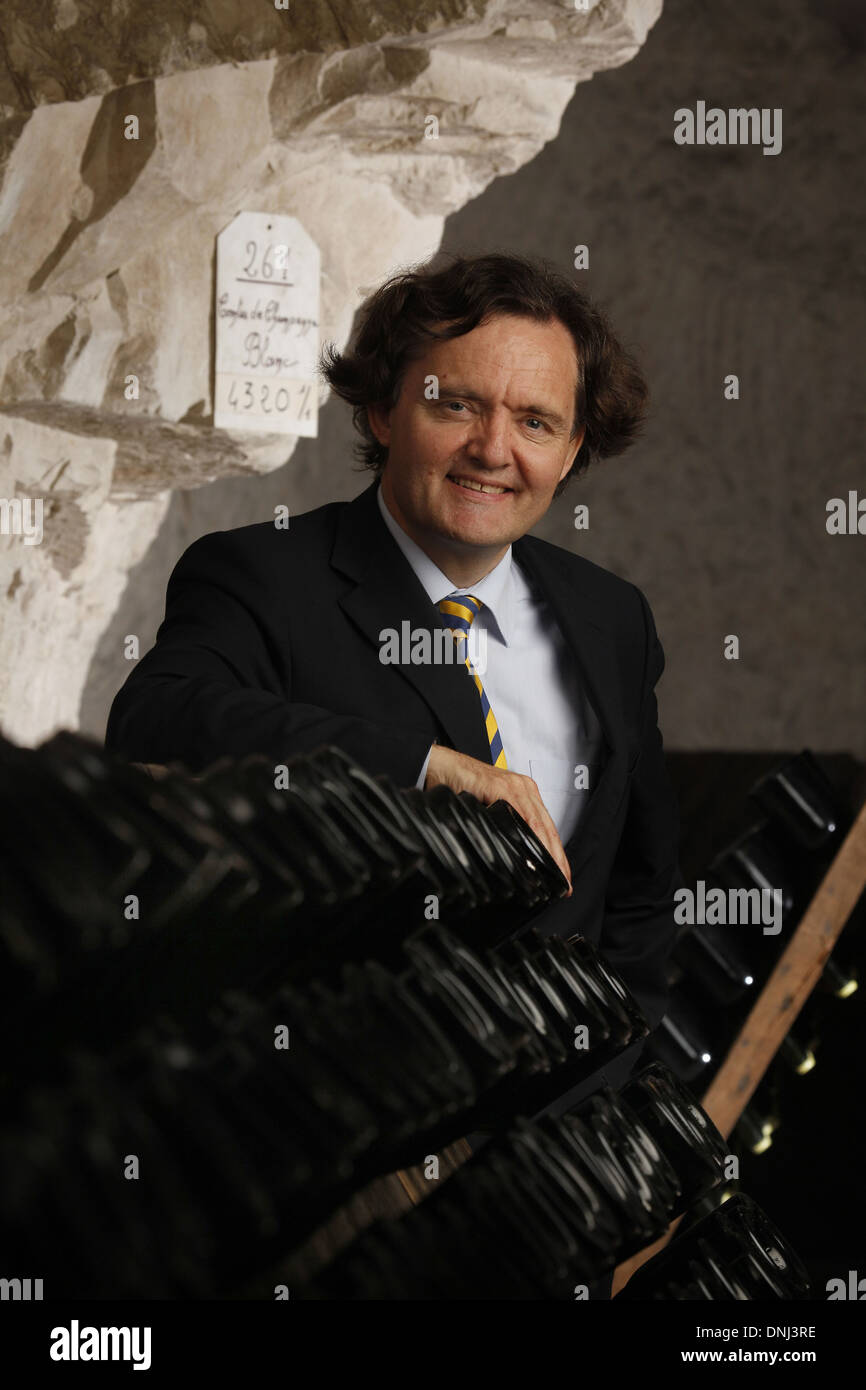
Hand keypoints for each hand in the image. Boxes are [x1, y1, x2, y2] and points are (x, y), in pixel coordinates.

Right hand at [425, 745, 572, 895]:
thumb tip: (515, 858)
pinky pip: (521, 814)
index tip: (562, 877)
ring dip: (549, 851)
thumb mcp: (488, 811)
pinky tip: (535, 853)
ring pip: (539, 823)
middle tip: (564, 884)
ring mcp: (514, 786)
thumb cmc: (461, 787)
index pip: (546, 829)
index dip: (556, 855)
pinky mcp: (501, 786)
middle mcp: (524, 788)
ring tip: (554, 874)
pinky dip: (530, 835)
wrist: (440, 765)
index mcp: (523, 794)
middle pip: (548, 828)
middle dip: (558, 859)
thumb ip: (503, 828)